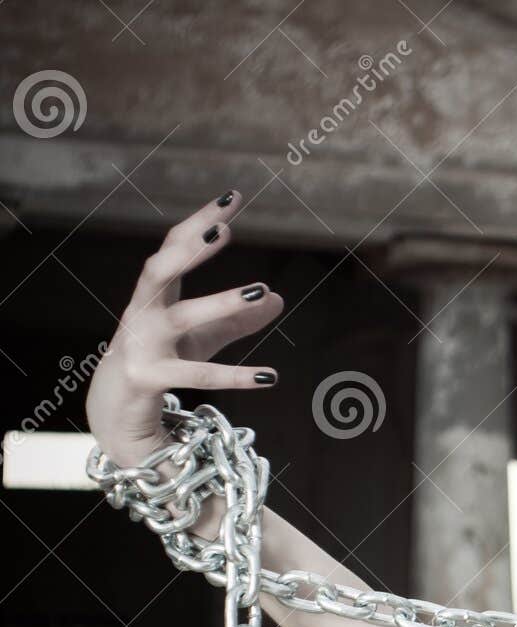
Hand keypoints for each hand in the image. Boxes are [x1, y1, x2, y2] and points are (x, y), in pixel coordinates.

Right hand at [85, 192, 283, 465]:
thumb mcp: (200, 340)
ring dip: (220, 302)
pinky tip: (271, 376)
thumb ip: (235, 319)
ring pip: (181, 319)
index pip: (173, 248)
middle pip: (159, 271)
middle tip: (223, 228)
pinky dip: (235, 376)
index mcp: (153, 298)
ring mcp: (140, 347)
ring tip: (260, 289)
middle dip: (188, 248)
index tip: (232, 197)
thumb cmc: (159, 367)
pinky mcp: (146, 380)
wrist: (117, 417)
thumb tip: (277, 298)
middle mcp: (141, 315)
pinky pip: (195, 376)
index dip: (200, 222)